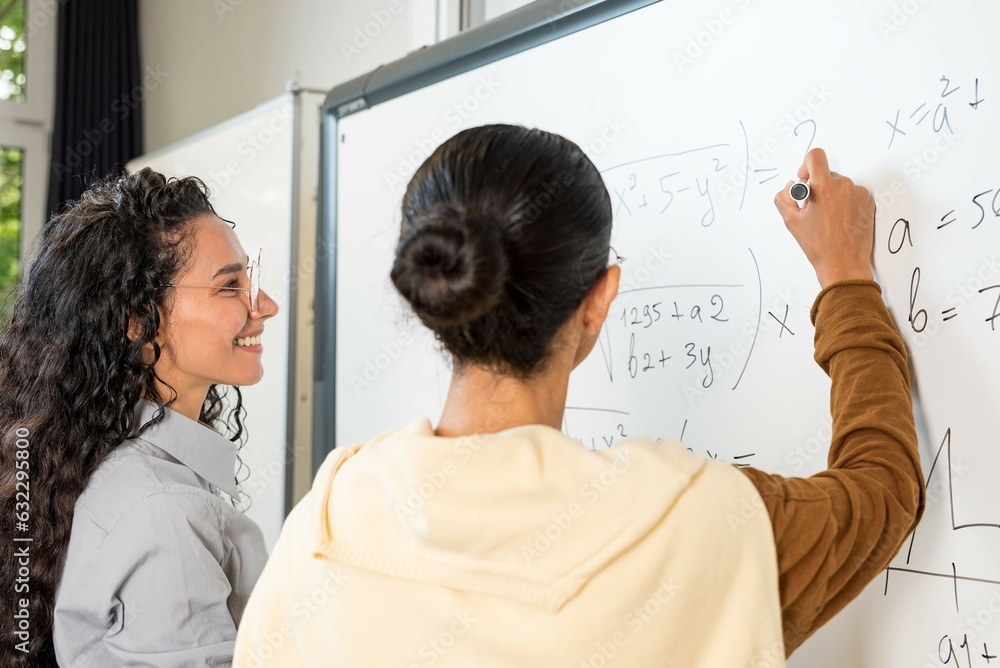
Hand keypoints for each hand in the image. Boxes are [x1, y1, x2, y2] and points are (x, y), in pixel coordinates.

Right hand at [774, 148, 875, 288]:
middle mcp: (844, 186)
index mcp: (825, 187)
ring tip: (828, 219)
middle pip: (826, 174)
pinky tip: (840, 221)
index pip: (815, 156)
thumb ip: (784, 197)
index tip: (805, 179)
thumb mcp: (791, 221)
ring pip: (839, 186)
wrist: (843, 263)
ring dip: (831, 197)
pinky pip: (852, 194)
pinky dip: (844, 203)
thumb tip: (792, 186)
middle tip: (814, 209)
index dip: (806, 165)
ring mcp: (859, 193)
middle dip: (817, 188)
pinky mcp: (868, 202)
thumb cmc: (819, 245)